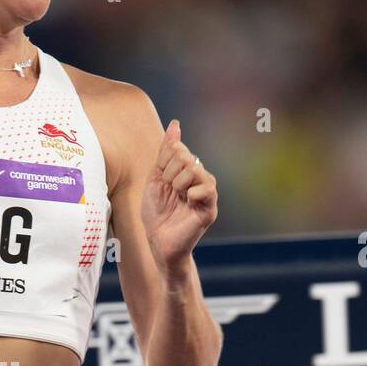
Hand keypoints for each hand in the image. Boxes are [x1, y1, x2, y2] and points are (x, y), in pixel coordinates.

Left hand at [141, 119, 217, 270]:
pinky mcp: (210, 207)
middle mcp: (200, 178)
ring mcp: (206, 192)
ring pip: (195, 168)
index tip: (162, 180)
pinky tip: (187, 202)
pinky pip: (207, 188)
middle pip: (185, 156)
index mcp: (187, 170)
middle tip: (170, 191)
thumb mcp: (155, 178)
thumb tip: (175, 124)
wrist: (158, 241)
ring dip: (178, 183)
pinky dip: (191, 193)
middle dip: (169, 174)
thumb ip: (165, 152)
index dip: (164, 162)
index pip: (177, 148)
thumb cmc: (156, 212)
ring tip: (177, 197)